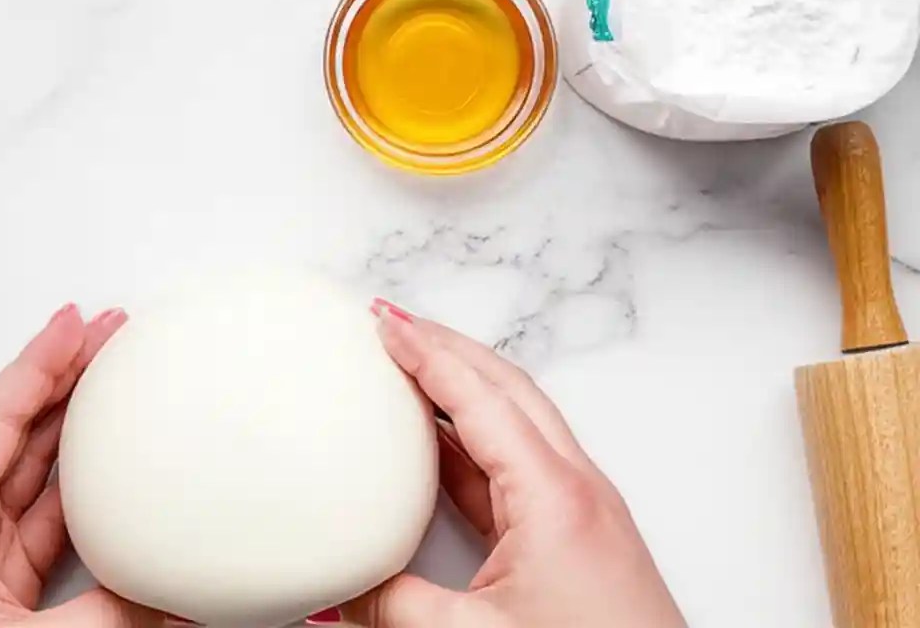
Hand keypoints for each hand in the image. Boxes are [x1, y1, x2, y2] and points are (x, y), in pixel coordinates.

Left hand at [0, 305, 167, 627]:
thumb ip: (111, 610)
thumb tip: (178, 592)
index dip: (36, 365)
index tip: (75, 324)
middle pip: (9, 435)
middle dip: (62, 382)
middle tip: (113, 339)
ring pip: (29, 477)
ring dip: (74, 432)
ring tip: (119, 388)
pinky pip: (41, 526)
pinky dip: (78, 495)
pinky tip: (112, 471)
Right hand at [332, 301, 685, 627]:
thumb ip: (395, 607)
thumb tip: (342, 591)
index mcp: (553, 496)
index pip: (480, 399)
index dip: (427, 354)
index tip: (385, 324)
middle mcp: (575, 487)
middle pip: (507, 386)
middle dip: (448, 345)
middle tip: (394, 323)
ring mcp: (581, 507)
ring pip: (517, 418)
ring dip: (464, 385)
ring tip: (410, 367)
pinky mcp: (577, 534)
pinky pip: (517, 463)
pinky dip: (473, 437)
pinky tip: (436, 443)